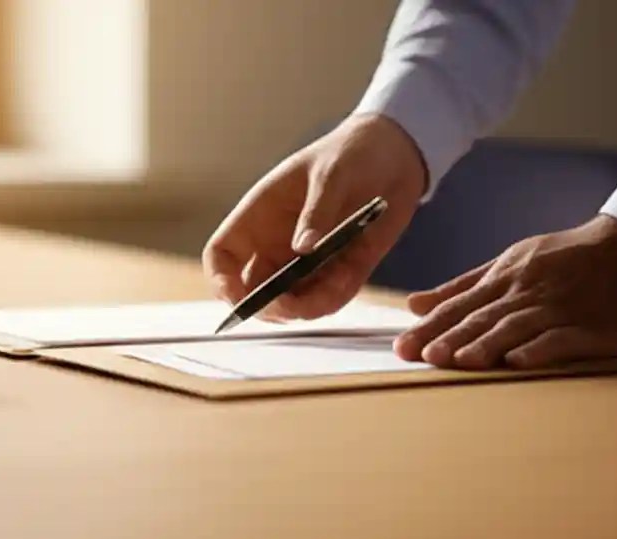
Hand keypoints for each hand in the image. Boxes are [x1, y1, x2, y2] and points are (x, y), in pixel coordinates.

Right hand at [202, 113, 425, 320]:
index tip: (240, 299)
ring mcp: (305, 262)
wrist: (394, 154)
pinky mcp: (338, 270)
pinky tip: (349, 275)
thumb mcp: (332, 174)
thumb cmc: (351, 153)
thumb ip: (317, 210)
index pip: (221, 256)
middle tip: (294, 305)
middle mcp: (275, 245)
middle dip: (270, 307)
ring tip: (336, 283)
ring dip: (308, 307)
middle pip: (253, 292)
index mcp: (259, 217)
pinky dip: (335, 298)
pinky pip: (327, 299)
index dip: (222, 281)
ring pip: (292, 303)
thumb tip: (302, 248)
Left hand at [394, 215, 616, 368]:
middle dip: (450, 337)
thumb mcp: (510, 264)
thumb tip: (413, 304)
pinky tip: (518, 362)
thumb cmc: (565, 260)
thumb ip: (462, 288)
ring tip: (460, 360)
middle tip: (422, 356)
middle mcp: (525, 293)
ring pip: (516, 327)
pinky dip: (540, 349)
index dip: (430, 326)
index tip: (402, 346)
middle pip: (482, 318)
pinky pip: (562, 338)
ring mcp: (558, 309)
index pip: (459, 306)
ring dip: (487, 344)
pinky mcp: (591, 327)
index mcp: (504, 279)